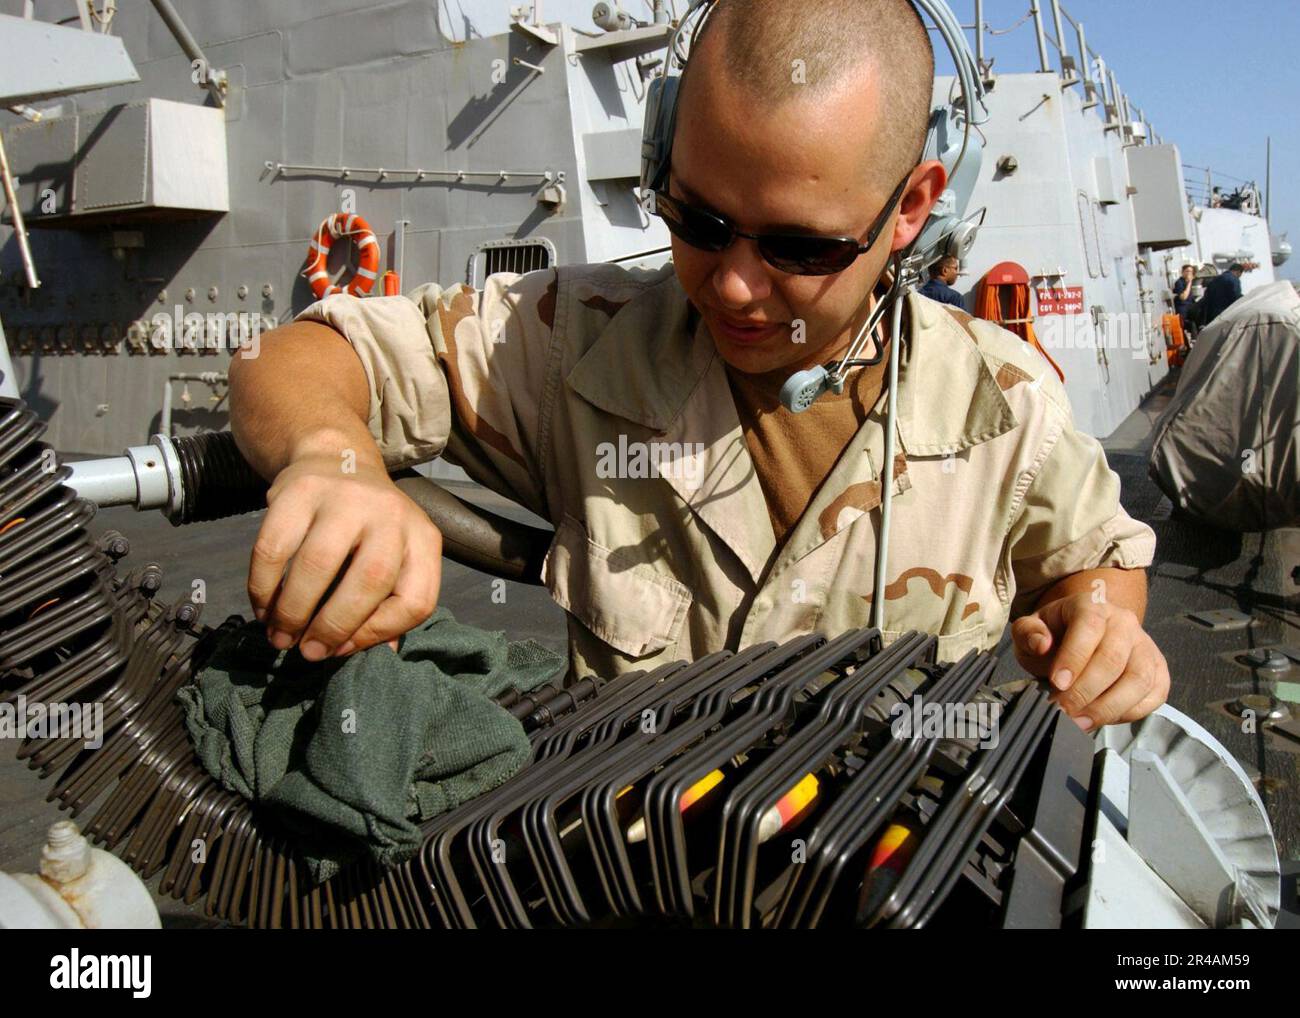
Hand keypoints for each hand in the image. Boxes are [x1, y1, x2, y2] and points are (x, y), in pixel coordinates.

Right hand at [248, 448, 442, 660]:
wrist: (339, 462)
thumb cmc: (368, 528)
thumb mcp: (395, 558)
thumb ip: (390, 605)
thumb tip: (376, 655)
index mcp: (423, 538)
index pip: (415, 599)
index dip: (378, 633)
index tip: (344, 650)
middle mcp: (392, 513)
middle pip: (369, 582)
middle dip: (333, 627)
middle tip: (308, 652)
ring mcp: (346, 497)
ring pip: (318, 565)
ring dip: (293, 611)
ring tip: (281, 637)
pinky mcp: (300, 490)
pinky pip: (274, 548)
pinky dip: (263, 587)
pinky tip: (264, 608)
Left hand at [1011, 593, 1168, 730]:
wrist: (1082, 634)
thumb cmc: (1056, 634)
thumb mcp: (1031, 629)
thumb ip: (1028, 633)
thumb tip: (1041, 644)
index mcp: (1092, 606)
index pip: (1089, 627)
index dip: (1074, 658)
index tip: (1057, 683)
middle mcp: (1124, 623)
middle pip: (1114, 659)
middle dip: (1085, 691)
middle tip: (1063, 709)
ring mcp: (1145, 646)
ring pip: (1138, 679)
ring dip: (1108, 707)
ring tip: (1080, 721)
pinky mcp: (1158, 670)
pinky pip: (1153, 695)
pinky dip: (1129, 712)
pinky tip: (1103, 718)